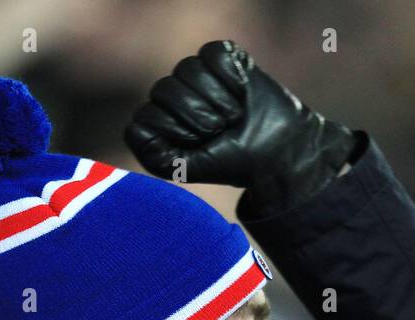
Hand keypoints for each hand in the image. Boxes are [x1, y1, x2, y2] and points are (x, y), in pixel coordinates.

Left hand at [124, 39, 355, 214]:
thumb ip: (154, 157)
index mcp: (159, 122)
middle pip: (163, 90)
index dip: (174, 131)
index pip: (145, 116)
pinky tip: (241, 92)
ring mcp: (195, 74)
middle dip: (197, 116)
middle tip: (220, 131)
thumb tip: (137, 128)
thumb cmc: (231, 163)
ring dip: (216, 99)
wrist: (277, 151)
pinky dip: (230, 77)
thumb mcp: (187, 170)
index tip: (199, 145)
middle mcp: (172, 95)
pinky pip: (212, 54)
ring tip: (232, 115)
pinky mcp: (222, 57)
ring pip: (187, 69)